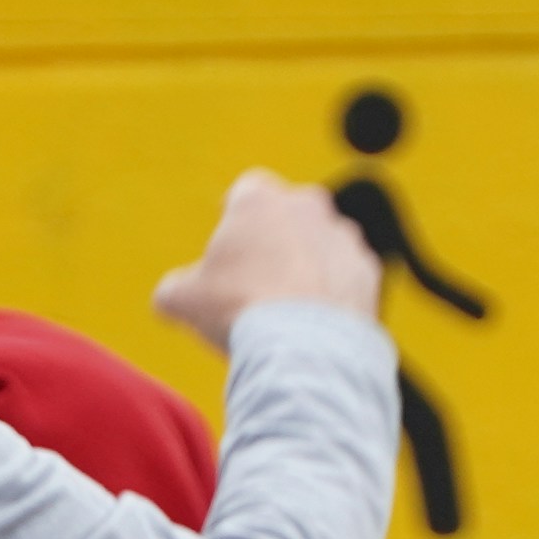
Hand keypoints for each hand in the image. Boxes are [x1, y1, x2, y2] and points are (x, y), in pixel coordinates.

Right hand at [150, 168, 381, 351]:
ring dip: (309, 266)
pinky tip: (318, 323)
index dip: (235, 214)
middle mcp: (307, 206)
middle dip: (276, 239)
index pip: (246, 190)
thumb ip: (174, 289)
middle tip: (259, 275)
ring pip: (321, 245)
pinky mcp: (370, 272)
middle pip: (288, 215)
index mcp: (259, 199)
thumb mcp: (184, 301)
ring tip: (291, 307)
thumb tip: (169, 297)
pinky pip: (348, 278)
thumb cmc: (240, 312)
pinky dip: (335, 294)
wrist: (304, 347)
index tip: (230, 238)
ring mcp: (344, 237)